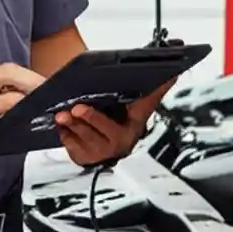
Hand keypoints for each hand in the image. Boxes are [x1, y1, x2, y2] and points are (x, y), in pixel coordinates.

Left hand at [55, 77, 178, 166]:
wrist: (99, 150)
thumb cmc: (116, 122)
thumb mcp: (131, 108)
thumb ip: (149, 92)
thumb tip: (172, 74)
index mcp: (135, 124)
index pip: (146, 105)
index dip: (152, 93)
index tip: (155, 81)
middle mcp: (121, 140)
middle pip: (107, 129)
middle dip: (92, 118)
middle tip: (78, 108)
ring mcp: (102, 151)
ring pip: (86, 138)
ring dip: (73, 125)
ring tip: (62, 115)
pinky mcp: (84, 157)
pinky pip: (72, 146)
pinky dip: (64, 134)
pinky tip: (60, 125)